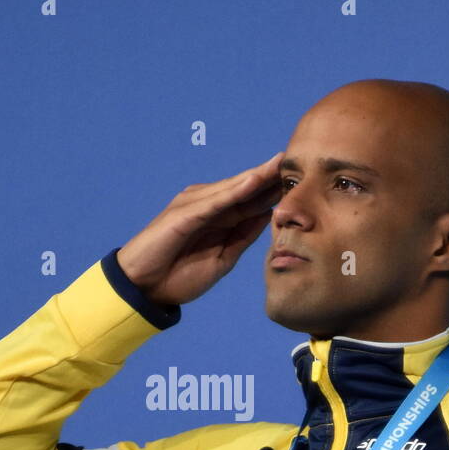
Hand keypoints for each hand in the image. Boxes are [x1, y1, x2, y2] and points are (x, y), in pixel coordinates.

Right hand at [116, 152, 284, 305]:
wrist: (145, 287)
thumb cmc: (178, 275)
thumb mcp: (223, 259)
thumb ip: (244, 237)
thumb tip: (269, 218)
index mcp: (218, 216)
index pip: (252, 198)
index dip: (276, 190)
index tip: (303, 182)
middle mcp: (207, 204)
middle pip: (245, 187)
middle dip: (271, 176)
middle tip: (300, 162)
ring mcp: (194, 205)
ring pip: (233, 188)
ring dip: (258, 176)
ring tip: (282, 164)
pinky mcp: (184, 213)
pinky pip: (214, 201)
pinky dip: (235, 191)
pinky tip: (254, 182)